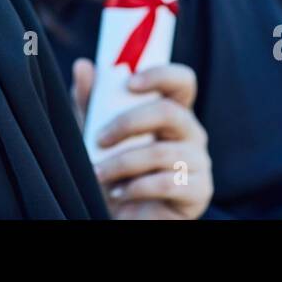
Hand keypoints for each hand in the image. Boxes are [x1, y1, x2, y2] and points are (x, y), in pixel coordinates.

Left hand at [72, 59, 212, 219]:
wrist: (125, 216)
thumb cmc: (116, 170)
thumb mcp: (97, 134)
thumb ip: (91, 102)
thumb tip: (83, 66)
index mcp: (172, 111)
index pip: (182, 81)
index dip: (160, 75)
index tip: (129, 82)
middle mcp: (191, 132)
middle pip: (169, 112)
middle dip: (128, 123)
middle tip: (99, 139)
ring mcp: (198, 161)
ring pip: (161, 152)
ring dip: (122, 163)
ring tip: (99, 174)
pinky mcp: (199, 190)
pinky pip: (167, 183)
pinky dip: (136, 188)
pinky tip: (119, 193)